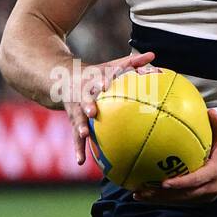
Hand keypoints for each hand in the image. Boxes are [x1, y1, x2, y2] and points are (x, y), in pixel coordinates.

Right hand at [64, 49, 155, 165]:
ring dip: (79, 127)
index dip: (102, 81)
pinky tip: (81, 162)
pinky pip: (75, 137)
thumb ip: (132, 63)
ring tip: (84, 135)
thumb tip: (153, 55)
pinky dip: (78, 149)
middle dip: (87, 104)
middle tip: (91, 112)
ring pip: (77, 118)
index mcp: (93, 80)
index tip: (106, 85)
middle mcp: (82, 94)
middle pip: (84, 99)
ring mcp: (75, 108)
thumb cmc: (95, 75)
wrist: (63, 79)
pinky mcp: (73, 120)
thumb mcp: (110, 67)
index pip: (98, 80)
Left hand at [132, 109, 216, 203]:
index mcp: (216, 173)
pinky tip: (146, 195)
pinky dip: (163, 199)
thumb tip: (210, 112)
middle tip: (143, 191)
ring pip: (179, 201)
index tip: (164, 183)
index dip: (181, 183)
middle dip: (163, 196)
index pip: (197, 180)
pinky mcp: (198, 199)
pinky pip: (179, 200)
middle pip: (184, 195)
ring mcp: (204, 196)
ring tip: (138, 195)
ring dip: (159, 199)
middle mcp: (210, 188)